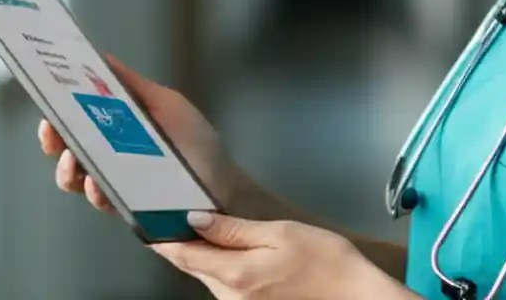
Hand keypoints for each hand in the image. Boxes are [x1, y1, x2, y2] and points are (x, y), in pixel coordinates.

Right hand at [38, 54, 237, 211]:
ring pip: (73, 178)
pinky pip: (100, 199)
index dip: (56, 109)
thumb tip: (103, 57)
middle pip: (64, 148)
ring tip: (72, 156)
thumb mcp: (167, 104)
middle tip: (52, 129)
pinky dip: (94, 190)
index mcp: (113, 127)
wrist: (222, 183)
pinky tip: (96, 181)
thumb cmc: (196, 141)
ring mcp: (112, 182)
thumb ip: (134, 85)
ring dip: (66, 168)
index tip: (47, 96)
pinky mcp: (123, 207)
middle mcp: (106, 155)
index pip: (74, 118)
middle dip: (52, 139)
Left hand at [155, 213, 413, 299]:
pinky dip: (223, 266)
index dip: (164, 237)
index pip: (184, 255)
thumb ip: (234, 229)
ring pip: (209, 276)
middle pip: (194, 266)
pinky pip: (226, 285)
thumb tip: (196, 219)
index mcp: (235, 274)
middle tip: (182, 214)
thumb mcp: (280, 233)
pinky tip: (238, 251)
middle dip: (186, 242)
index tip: (151, 221)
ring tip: (217, 228)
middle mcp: (230, 298)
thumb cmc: (326, 262)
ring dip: (206, 254)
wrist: (354, 296)